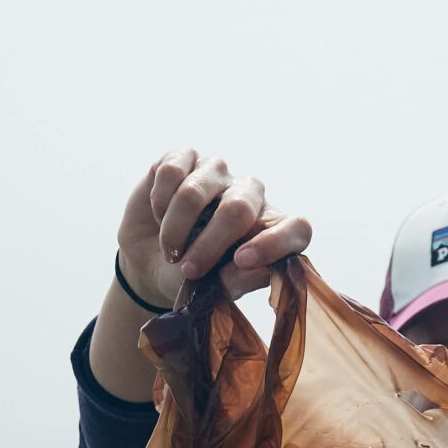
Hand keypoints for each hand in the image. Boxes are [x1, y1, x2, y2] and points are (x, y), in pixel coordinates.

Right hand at [116, 148, 312, 308]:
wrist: (151, 260)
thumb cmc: (193, 277)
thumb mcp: (215, 289)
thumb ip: (240, 280)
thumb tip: (263, 270)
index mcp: (269, 228)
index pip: (296, 227)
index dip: (275, 243)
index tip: (243, 261)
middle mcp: (249, 194)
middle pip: (238, 209)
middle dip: (208, 245)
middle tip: (190, 270)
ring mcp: (218, 172)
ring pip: (194, 192)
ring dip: (174, 230)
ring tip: (171, 249)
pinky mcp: (184, 158)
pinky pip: (170, 174)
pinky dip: (158, 203)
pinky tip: (160, 216)